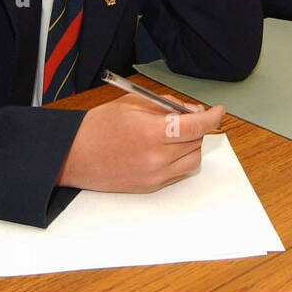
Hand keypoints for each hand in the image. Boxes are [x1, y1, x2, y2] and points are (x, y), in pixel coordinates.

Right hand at [58, 93, 224, 192]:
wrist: (74, 156)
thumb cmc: (98, 127)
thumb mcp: (132, 103)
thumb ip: (165, 105)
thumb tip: (190, 110)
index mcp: (151, 132)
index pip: (196, 125)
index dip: (212, 117)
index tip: (218, 112)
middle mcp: (156, 157)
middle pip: (196, 142)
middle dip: (197, 127)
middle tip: (185, 117)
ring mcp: (154, 176)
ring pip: (192, 160)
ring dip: (190, 145)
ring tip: (173, 135)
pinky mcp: (151, 187)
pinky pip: (179, 174)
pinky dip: (180, 160)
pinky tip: (165, 149)